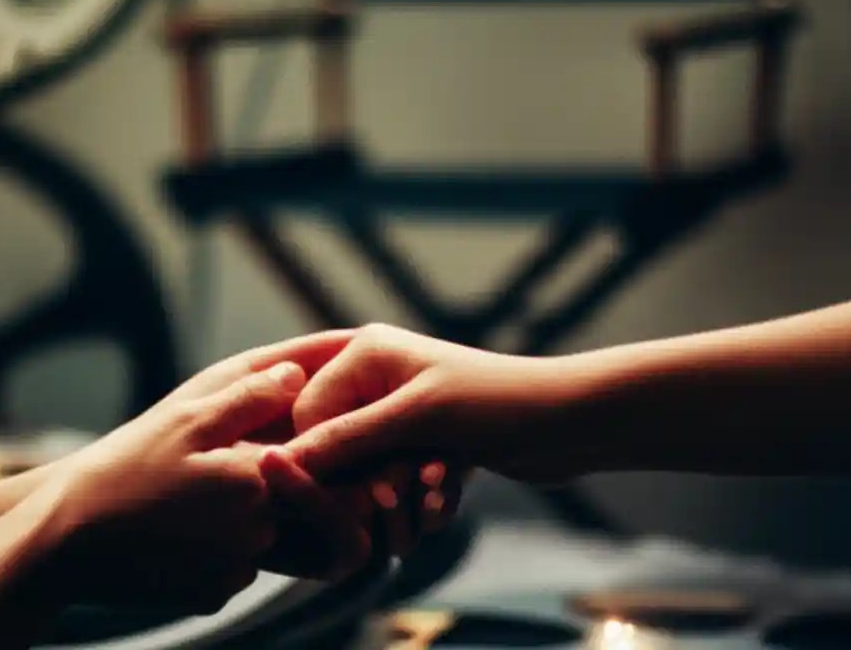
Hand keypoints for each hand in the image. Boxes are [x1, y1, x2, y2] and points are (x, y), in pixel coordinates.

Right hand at [44, 351, 363, 615]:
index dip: (349, 459)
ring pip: (282, 542)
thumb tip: (298, 374)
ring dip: (273, 518)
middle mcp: (258, 535)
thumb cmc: (122, 469)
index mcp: (257, 484)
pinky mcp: (213, 594)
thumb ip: (249, 396)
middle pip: (320, 518)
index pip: (335, 477)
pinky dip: (231, 545)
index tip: (348, 442)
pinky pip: (243, 567)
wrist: (61, 542)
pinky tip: (191, 522)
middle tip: (296, 464)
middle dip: (321, 493)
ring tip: (225, 486)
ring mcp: (236, 572)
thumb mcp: (184, 417)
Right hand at [287, 324, 544, 488]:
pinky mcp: (426, 444)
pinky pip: (402, 483)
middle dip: (369, 480)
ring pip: (370, 473)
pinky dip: (424, 495)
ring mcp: (402, 413)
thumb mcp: (415, 419)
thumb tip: (277, 465)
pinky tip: (451, 489)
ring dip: (402, 494)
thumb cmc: (496, 403)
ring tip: (436, 487)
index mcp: (366, 354)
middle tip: (400, 494)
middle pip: (337, 448)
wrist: (573, 421)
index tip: (345, 488)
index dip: (321, 457)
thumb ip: (345, 439)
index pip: (306, 415)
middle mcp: (378, 379)